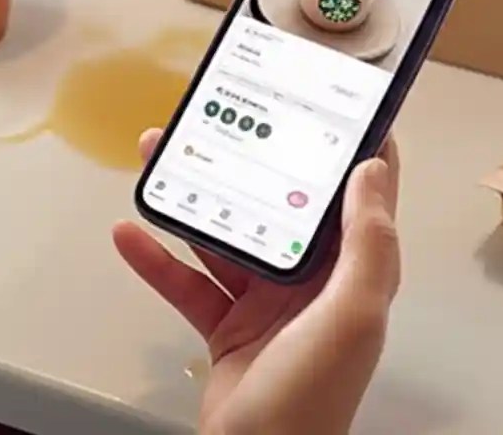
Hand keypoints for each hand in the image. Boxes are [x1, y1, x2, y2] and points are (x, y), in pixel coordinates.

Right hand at [115, 130, 400, 434]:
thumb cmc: (310, 400)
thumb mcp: (351, 315)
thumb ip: (367, 244)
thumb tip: (372, 171)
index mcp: (353, 274)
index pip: (363, 197)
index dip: (352, 147)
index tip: (331, 101)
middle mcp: (314, 284)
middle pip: (279, 205)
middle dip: (248, 161)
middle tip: (218, 121)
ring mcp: (268, 304)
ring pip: (227, 236)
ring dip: (192, 200)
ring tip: (157, 159)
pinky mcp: (228, 327)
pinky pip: (188, 282)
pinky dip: (157, 260)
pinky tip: (130, 232)